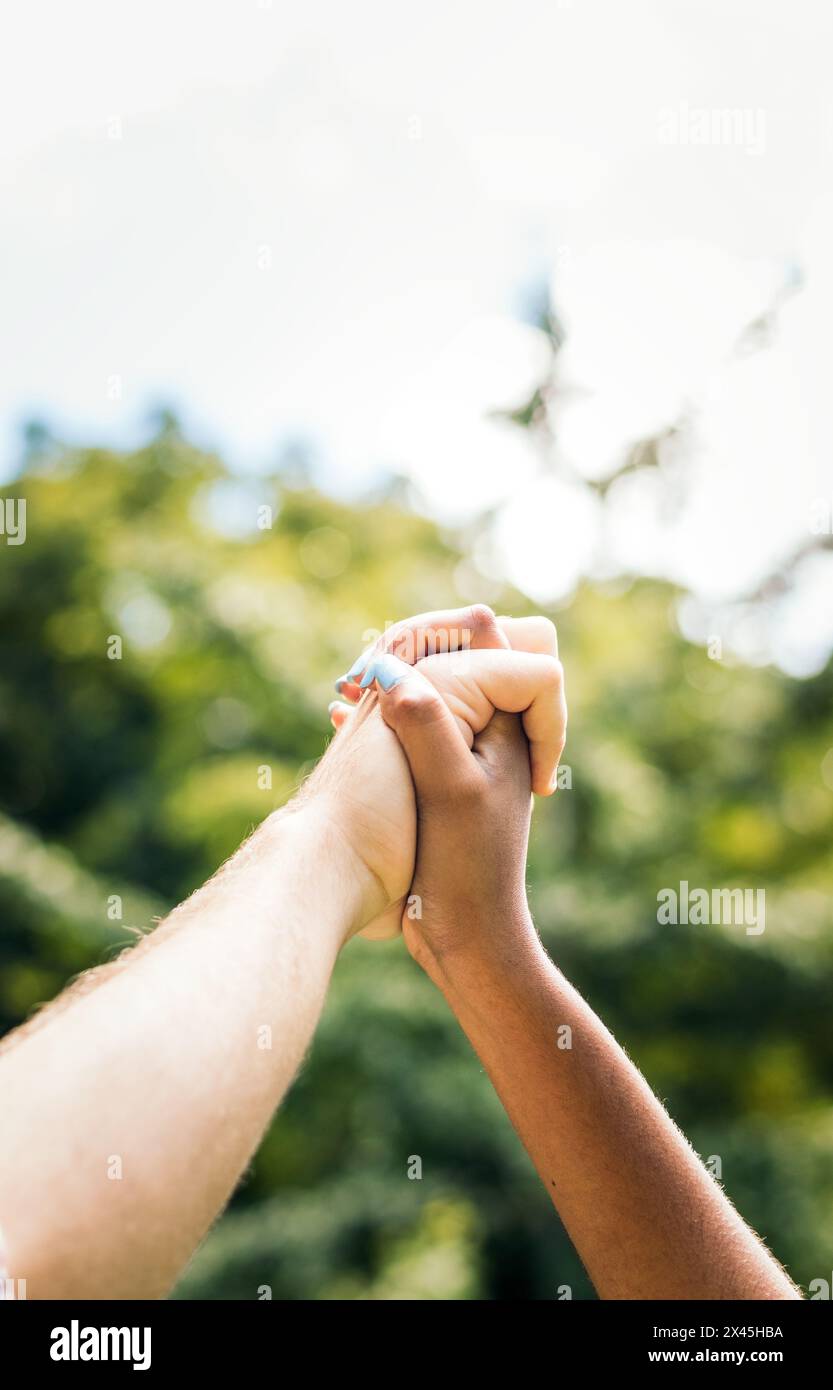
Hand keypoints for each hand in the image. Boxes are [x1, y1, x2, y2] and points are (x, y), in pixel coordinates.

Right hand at [327, 612, 565, 942]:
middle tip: (366, 678)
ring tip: (351, 694)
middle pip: (462, 660)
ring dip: (394, 685)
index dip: (458, 649)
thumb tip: (398, 670)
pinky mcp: (429, 782)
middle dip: (419, 658)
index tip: (420, 687)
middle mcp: (488, 736)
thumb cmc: (460, 867)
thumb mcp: (446, 788)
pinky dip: (379, 715)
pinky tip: (339, 713)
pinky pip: (408, 725)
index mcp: (506, 729)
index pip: (500, 646)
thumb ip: (427, 723)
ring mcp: (459, 759)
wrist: (460, 938)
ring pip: (429, 692)